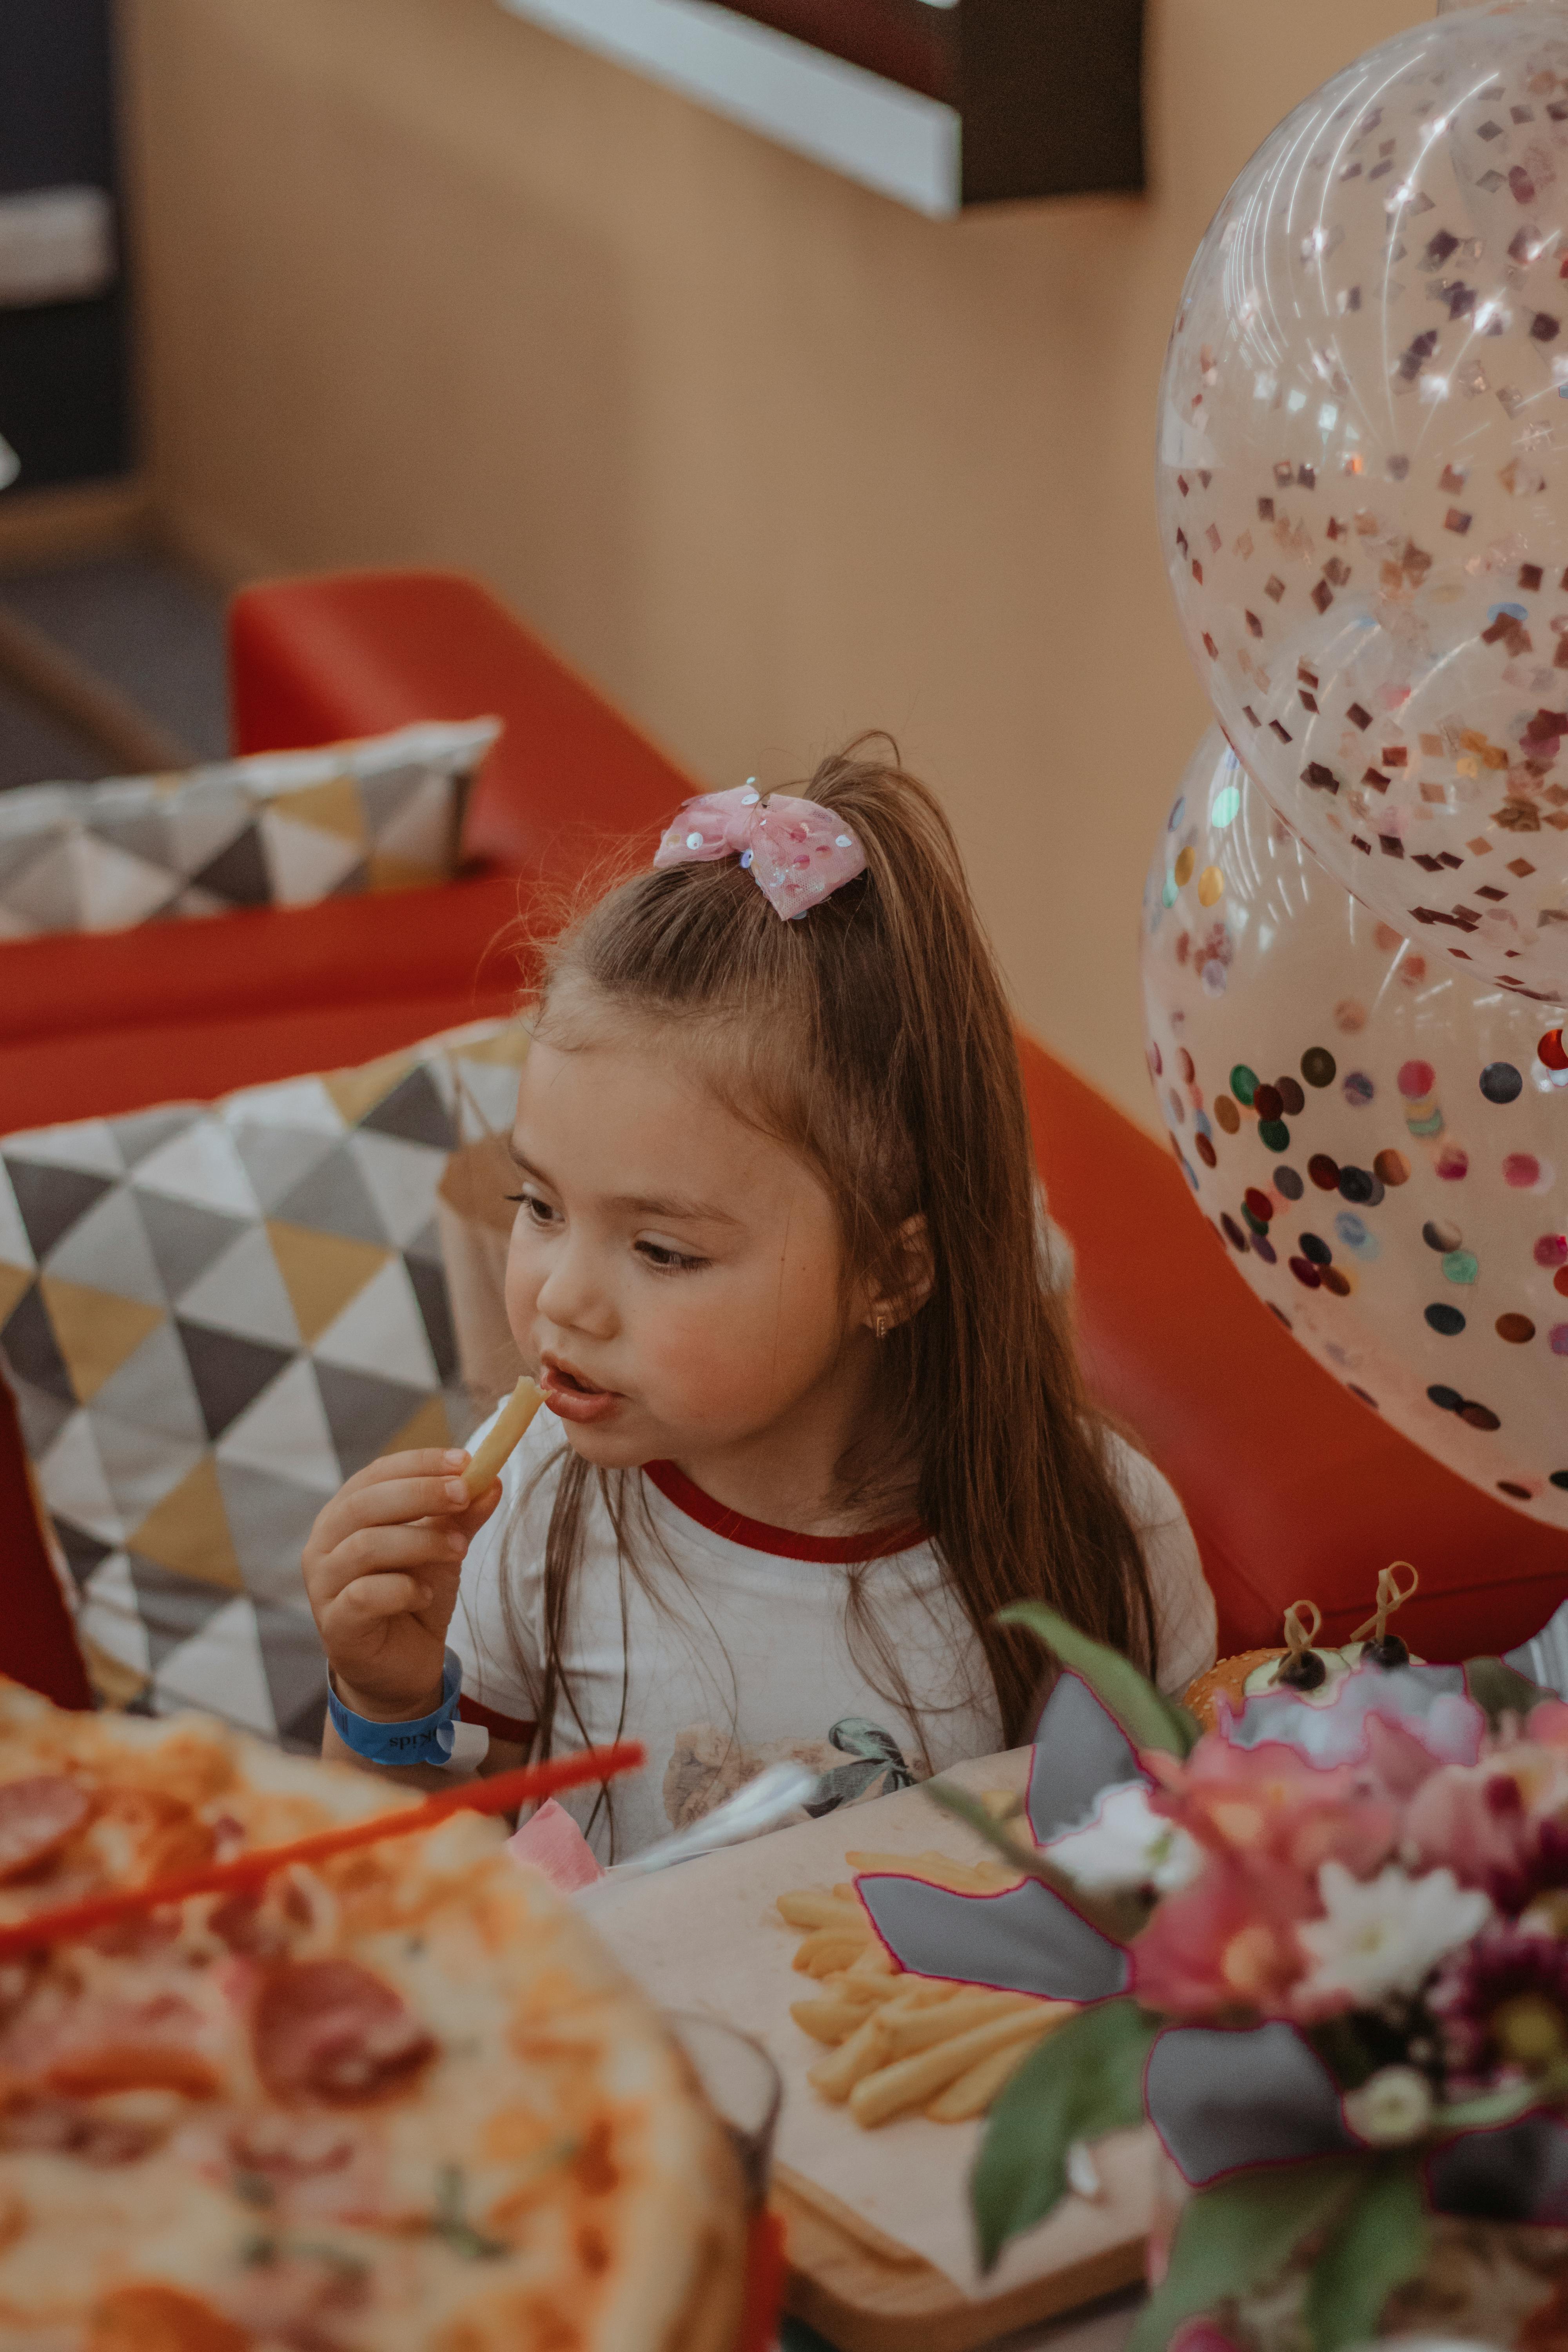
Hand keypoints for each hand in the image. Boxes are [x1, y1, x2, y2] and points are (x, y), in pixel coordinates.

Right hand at [302, 1450, 502, 1718]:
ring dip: (420, 1541)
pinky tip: (426, 1594)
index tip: (465, 1460)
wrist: (402, 1667)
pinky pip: (364, 1595)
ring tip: (459, 1549)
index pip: (376, 1474)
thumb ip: (461, 1516)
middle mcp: (324, 1543)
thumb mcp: (444, 1549)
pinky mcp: (335, 1624)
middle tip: (464, 1494)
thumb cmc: (414, 1596)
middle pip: (365, 1504)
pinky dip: (402, 1589)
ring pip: (365, 1546)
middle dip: (420, 1494)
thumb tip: (491, 1480)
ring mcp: (323, 1585)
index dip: (419, 1463)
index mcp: (345, 1514)